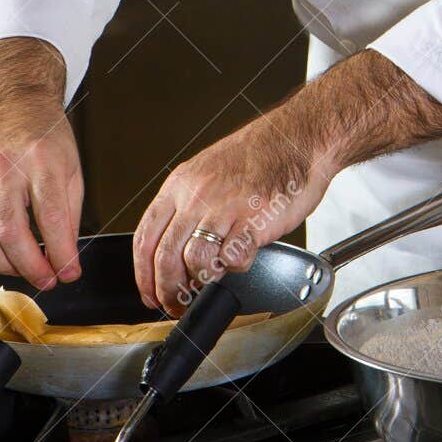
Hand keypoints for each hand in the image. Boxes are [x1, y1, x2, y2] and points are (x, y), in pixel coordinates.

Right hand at [0, 38, 82, 291]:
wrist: (13, 105)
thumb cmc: (46, 138)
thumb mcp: (72, 169)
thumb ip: (68, 214)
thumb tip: (65, 258)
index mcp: (40, 162)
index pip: (50, 220)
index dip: (60, 254)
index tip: (69, 273)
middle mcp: (4, 169)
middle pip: (11, 233)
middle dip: (30, 267)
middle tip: (46, 280)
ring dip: (2, 264)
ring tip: (22, 268)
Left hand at [133, 49, 441, 315]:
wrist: (299, 138)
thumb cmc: (262, 154)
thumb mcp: (209, 171)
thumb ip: (191, 205)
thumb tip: (177, 243)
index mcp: (182, 184)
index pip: (146, 237)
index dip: (142, 273)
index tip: (147, 291)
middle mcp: (197, 196)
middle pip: (165, 257)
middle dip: (166, 290)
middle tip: (174, 303)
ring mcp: (224, 209)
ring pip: (194, 262)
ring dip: (200, 282)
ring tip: (211, 281)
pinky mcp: (253, 221)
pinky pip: (233, 260)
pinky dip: (235, 268)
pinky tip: (241, 259)